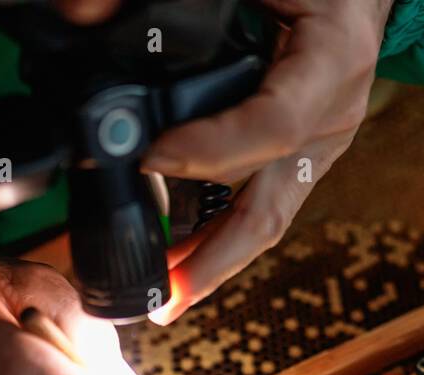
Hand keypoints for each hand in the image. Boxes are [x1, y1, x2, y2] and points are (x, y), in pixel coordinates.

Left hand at [143, 0, 394, 323]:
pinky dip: (219, 236)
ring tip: (163, 295)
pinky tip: (180, 257)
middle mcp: (333, 115)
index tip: (150, 157)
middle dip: (212, 260)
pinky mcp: (305, 156)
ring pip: (267, 220)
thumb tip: (90, 15)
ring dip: (211, 262)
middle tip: (162, 298)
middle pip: (272, 210)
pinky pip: (263, 205)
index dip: (211, 150)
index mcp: (331, 61)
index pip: (273, 125)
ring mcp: (323, 144)